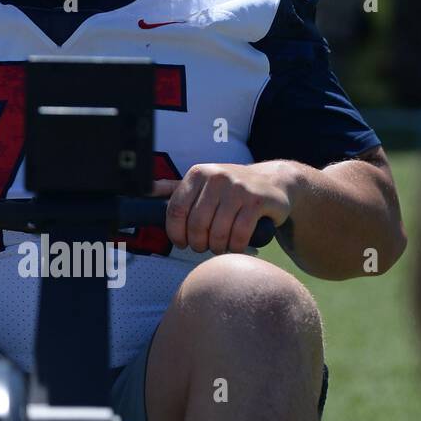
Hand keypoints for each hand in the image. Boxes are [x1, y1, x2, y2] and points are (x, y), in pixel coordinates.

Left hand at [152, 161, 297, 253]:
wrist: (274, 181)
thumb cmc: (232, 188)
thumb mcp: (203, 183)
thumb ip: (175, 189)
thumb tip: (146, 190)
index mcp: (198, 173)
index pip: (176, 210)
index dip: (176, 233)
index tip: (181, 243)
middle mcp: (217, 177)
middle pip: (196, 224)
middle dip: (198, 243)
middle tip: (204, 246)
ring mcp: (238, 188)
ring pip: (217, 232)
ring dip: (217, 247)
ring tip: (220, 246)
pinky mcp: (257, 201)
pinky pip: (239, 234)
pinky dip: (235, 246)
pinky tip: (236, 245)